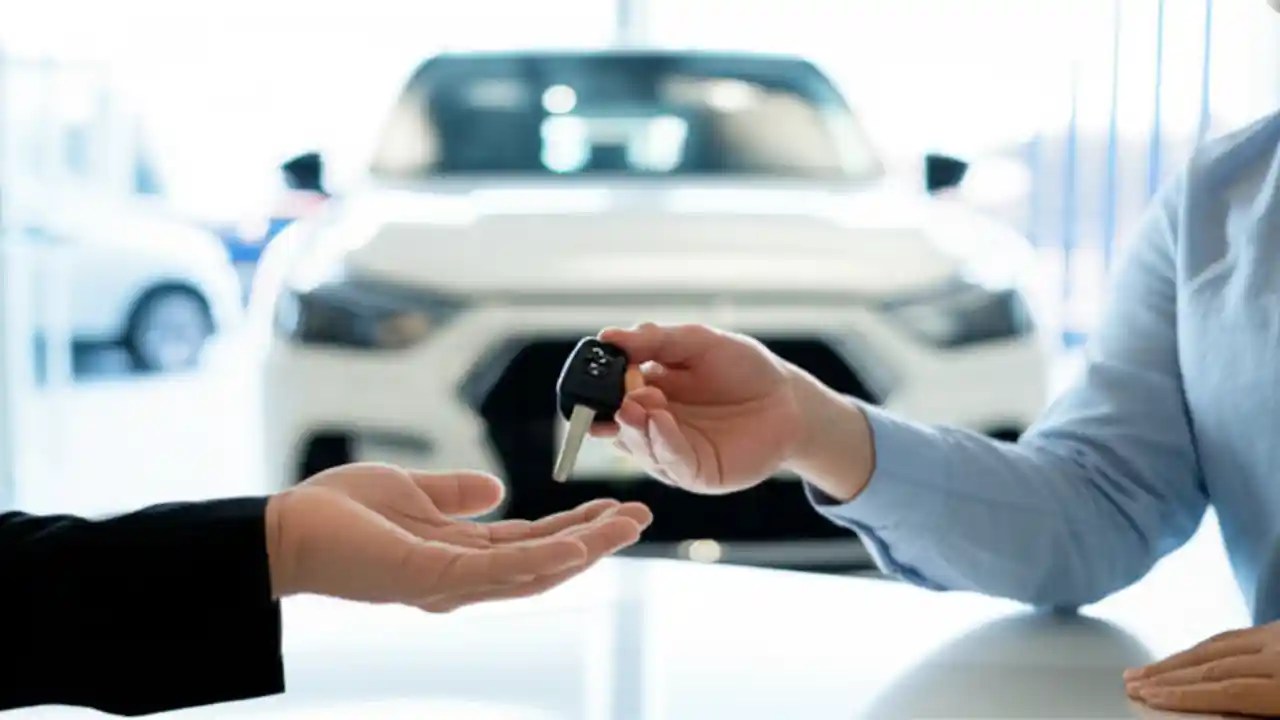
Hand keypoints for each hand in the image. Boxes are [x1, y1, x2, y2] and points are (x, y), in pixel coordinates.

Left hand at [265, 462, 650, 612]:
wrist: (283, 528)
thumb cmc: (335, 513)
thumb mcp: (411, 490)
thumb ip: (454, 493)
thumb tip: (495, 486)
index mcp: (460, 554)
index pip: (531, 543)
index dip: (576, 526)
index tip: (615, 507)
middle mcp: (462, 577)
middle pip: (545, 562)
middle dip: (595, 540)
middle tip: (640, 516)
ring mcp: (449, 582)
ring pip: (533, 570)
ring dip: (584, 549)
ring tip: (626, 525)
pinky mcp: (432, 578)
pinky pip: (498, 570)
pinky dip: (541, 558)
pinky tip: (576, 544)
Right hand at [591, 323, 873, 498]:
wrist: (789, 399)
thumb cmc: (744, 367)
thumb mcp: (698, 342)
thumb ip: (655, 340)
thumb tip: (608, 335)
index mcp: (646, 393)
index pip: (609, 396)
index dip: (597, 390)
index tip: (590, 379)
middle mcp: (653, 425)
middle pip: (618, 426)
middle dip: (613, 413)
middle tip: (617, 397)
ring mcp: (672, 452)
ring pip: (640, 447)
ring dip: (634, 428)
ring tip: (633, 406)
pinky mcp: (696, 473)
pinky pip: (672, 462)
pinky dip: (661, 442)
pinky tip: (658, 421)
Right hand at [1125, 622, 1279, 714]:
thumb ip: (1259, 712)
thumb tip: (1217, 708)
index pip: (1224, 690)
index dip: (1183, 695)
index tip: (1148, 697)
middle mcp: (1276, 652)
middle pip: (1212, 665)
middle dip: (1167, 676)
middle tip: (1132, 681)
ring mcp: (1277, 635)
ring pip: (1216, 645)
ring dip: (1177, 658)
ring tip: (1146, 668)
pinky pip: (1234, 633)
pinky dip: (1204, 644)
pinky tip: (1189, 651)